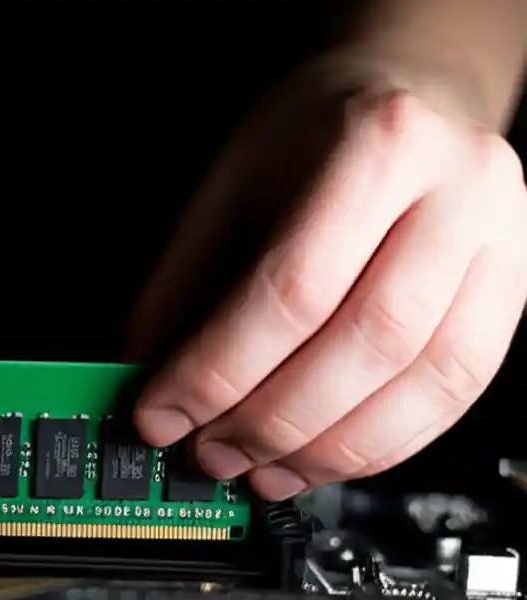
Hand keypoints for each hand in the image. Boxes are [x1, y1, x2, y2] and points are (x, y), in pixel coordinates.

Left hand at [128, 58, 526, 500]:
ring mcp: (503, 245)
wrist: (407, 96)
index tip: (163, 414)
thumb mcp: (230, 184)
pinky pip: (454, 394)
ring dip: (331, 449)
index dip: (219, 370)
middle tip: (211, 451)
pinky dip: (381, 443)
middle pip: (366, 341)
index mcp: (380, 145)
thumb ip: (187, 284)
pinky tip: (321, 459)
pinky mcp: (512, 296)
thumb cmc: (314, 136)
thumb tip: (145, 379)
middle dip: (274, 419)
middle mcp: (461, 192)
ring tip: (260, 470)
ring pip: (426, 381)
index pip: (293, 287)